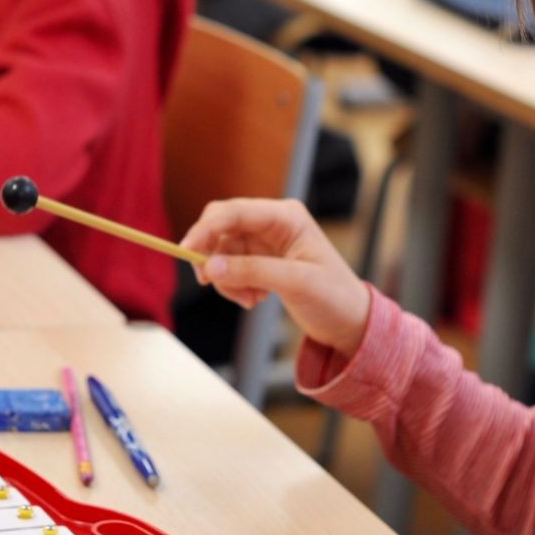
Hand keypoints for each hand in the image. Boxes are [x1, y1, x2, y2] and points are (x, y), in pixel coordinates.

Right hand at [180, 198, 370, 354]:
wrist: (350, 322)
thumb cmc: (334, 297)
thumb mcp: (295, 283)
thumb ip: (252, 271)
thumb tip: (209, 267)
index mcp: (285, 217)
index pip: (233, 212)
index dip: (205, 229)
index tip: (185, 251)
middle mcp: (272, 224)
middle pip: (221, 227)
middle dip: (211, 255)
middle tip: (207, 282)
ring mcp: (265, 243)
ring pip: (221, 252)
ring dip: (226, 278)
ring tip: (249, 300)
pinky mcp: (260, 261)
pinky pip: (229, 268)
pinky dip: (233, 285)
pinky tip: (254, 299)